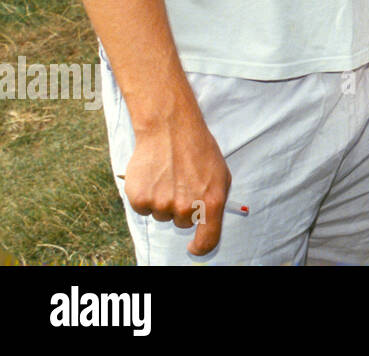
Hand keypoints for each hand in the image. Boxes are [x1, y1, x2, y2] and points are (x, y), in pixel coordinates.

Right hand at [123, 112, 230, 255]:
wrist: (170, 128)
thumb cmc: (198, 149)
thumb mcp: (220, 174)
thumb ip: (215, 201)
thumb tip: (207, 224)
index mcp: (211, 202)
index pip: (208, 241)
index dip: (201, 247)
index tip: (194, 246)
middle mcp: (187, 207)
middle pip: (182, 223)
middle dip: (182, 207)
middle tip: (182, 182)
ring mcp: (162, 205)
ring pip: (162, 215)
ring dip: (163, 200)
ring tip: (168, 174)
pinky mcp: (140, 199)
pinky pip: (144, 208)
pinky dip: (146, 196)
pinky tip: (153, 176)